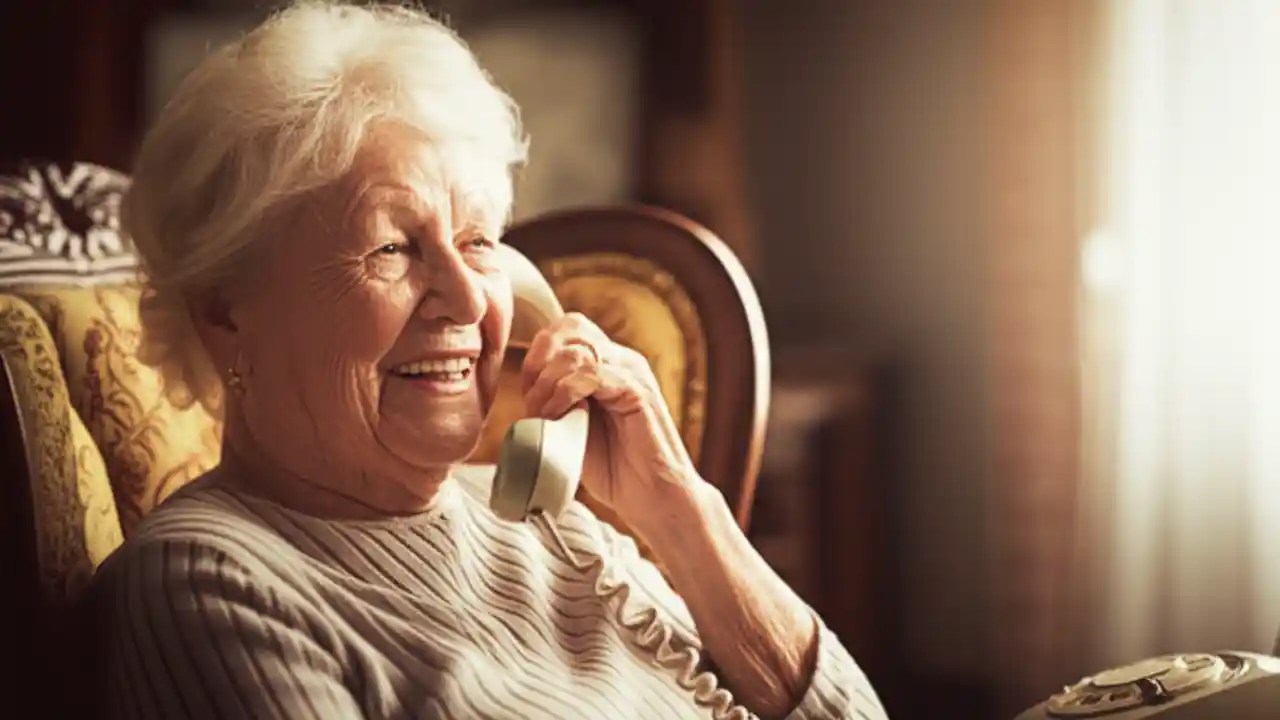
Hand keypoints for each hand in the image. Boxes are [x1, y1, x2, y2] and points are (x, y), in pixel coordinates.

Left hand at [521, 312, 702, 529]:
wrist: (654, 498)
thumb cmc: (616, 469)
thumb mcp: (575, 427)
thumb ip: (557, 402)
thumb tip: (527, 390)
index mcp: (608, 364)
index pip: (568, 328)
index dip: (539, 353)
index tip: (527, 391)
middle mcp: (622, 361)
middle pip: (571, 327)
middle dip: (540, 360)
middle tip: (532, 398)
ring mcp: (632, 373)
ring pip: (578, 351)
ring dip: (548, 382)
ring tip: (543, 414)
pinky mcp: (638, 392)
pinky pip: (593, 374)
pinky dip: (566, 392)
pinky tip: (561, 416)